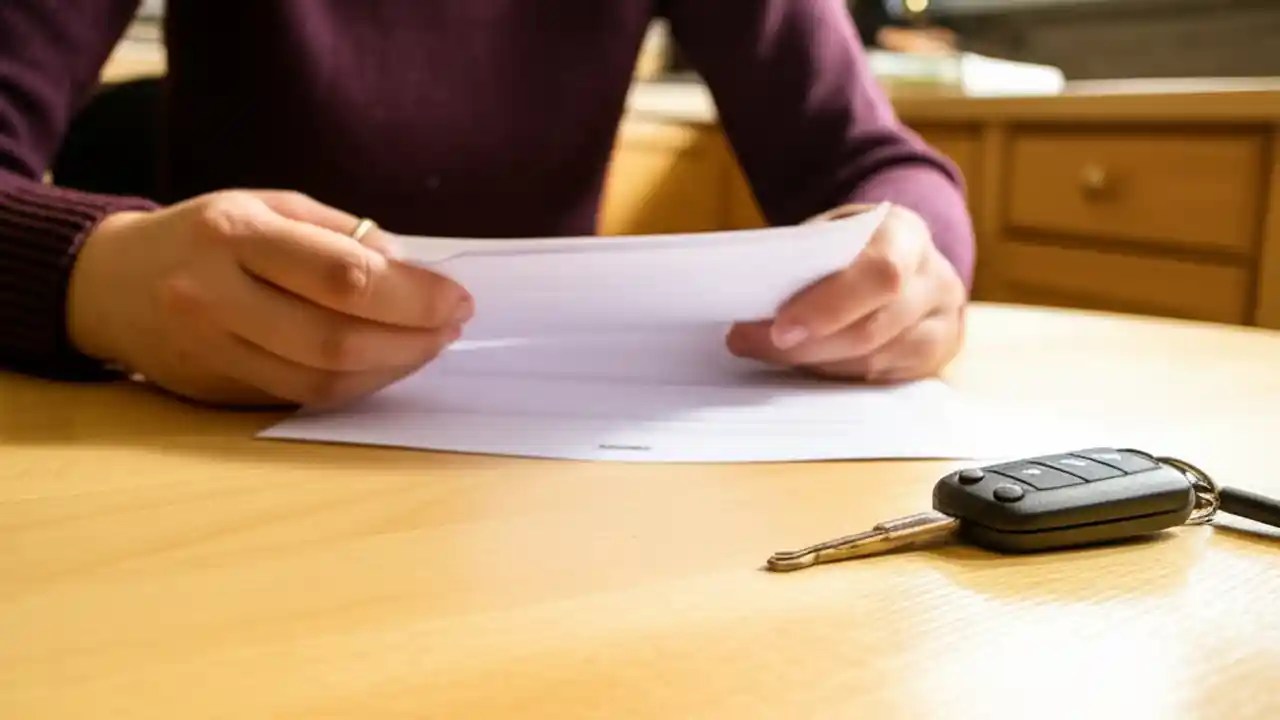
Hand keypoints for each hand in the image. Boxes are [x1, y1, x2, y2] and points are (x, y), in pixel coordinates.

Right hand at [67, 190, 470, 406]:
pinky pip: (303, 398)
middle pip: (336, 337)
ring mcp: (212, 349)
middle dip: (412, 337)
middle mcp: (215, 295)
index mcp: (234, 234)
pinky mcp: (216, 389)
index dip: (413, 295)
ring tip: (429, 345)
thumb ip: (341, 235)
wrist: (109, 282)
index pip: (342, 275)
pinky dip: (357, 386)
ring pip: (322, 380)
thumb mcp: (268, 206)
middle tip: (452, 326)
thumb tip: (413, 271)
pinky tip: (386, 365)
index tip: (458, 297)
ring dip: (392, 368)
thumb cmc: (206, 235)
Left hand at [726, 204, 965, 381]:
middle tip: (749, 343)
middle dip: (805, 345)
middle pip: (872, 329)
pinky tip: (804, 363)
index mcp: (906, 234)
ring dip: (813, 362)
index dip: (829, 306)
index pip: (880, 273)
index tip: (779, 329)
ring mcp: (942, 322)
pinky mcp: (934, 357)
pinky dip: (834, 374)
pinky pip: (879, 379)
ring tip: (767, 351)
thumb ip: (804, 261)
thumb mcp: (832, 233)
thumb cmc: (854, 244)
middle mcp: (934, 279)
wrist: (904, 255)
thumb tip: (752, 306)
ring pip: (873, 361)